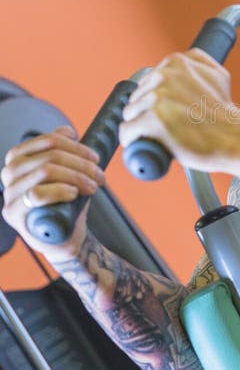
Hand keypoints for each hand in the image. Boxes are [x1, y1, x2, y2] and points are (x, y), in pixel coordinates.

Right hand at [1, 126, 104, 252]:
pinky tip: (74, 194)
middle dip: (81, 164)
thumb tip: (67, 131)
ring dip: (76, 176)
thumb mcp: (66, 174)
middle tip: (100, 176)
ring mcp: (9, 194)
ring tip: (93, 187)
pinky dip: (59, 190)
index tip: (95, 158)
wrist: (66, 239)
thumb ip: (63, 153)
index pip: (48, 140)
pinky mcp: (14, 214)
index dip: (76, 146)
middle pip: (50, 156)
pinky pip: (37, 194)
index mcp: (20, 158)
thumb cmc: (67, 205)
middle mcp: (10, 174)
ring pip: (45, 171)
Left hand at [119, 48, 239, 171]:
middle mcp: (164, 76)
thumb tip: (183, 61)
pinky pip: (127, 131)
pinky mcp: (152, 121)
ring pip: (130, 113)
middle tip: (163, 125)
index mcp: (176, 63)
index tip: (162, 111)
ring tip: (155, 135)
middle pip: (136, 96)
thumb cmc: (225, 112)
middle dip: (144, 112)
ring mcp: (157, 99)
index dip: (153, 99)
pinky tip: (139, 143)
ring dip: (138, 126)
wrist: (233, 137)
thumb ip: (198, 60)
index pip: (147, 81)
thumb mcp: (218, 74)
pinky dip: (131, 140)